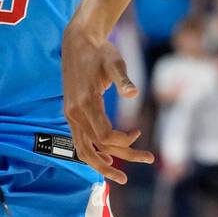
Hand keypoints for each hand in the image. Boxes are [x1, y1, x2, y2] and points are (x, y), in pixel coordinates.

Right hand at [61, 19, 153, 184]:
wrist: (78, 41)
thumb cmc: (100, 51)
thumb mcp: (115, 62)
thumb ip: (123, 80)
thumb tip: (133, 93)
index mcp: (86, 103)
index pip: (104, 136)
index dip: (124, 141)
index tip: (139, 132)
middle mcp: (74, 113)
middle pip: (96, 148)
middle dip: (120, 158)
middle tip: (147, 160)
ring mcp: (70, 114)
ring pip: (83, 150)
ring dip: (103, 165)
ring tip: (121, 176)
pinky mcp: (71, 112)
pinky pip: (79, 141)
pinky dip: (92, 153)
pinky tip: (106, 158)